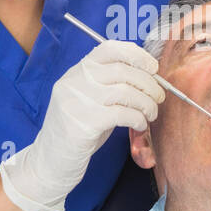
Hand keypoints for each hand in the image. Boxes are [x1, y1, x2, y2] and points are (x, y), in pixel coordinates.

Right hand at [0, 40, 164, 210]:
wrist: (51, 161)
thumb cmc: (78, 129)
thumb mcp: (90, 99)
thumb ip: (110, 83)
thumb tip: (149, 76)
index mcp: (76, 72)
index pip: (109, 49)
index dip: (136, 55)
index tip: (153, 68)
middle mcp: (74, 82)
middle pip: (122, 70)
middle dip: (148, 83)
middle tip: (159, 96)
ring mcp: (77, 102)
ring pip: (125, 92)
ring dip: (147, 103)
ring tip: (152, 113)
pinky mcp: (83, 124)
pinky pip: (122, 114)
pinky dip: (138, 118)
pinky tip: (140, 125)